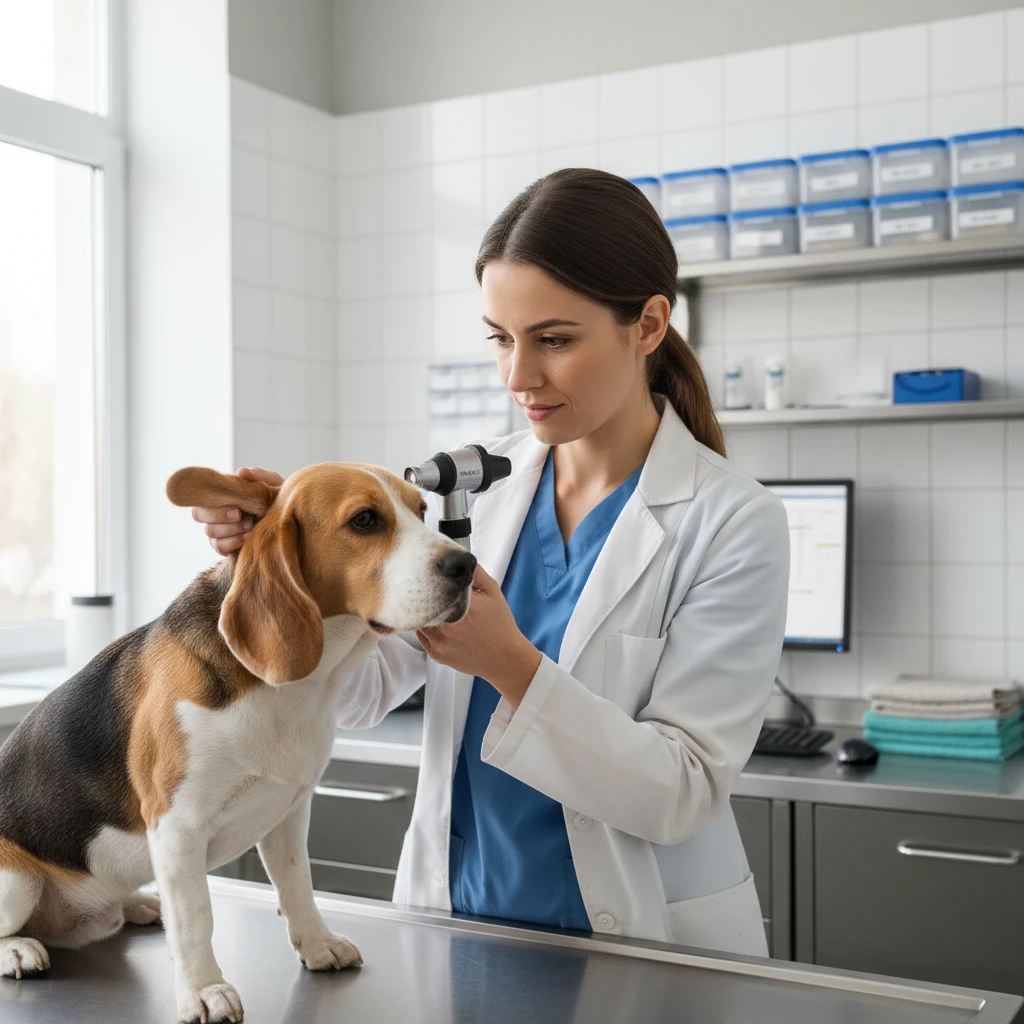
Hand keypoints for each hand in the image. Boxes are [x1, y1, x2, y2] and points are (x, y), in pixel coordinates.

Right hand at [192, 466, 283, 554]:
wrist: (288, 517)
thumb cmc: (277, 497)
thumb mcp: (273, 483)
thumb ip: (259, 476)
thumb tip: (242, 471)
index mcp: (222, 493)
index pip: (201, 495)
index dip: (210, 500)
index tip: (236, 506)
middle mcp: (216, 511)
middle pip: (198, 514)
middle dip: (219, 515)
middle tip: (241, 515)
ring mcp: (219, 530)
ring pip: (210, 531)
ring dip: (230, 529)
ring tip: (250, 526)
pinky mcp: (226, 545)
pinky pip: (219, 546)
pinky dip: (232, 542)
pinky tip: (247, 537)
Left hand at [417, 566, 541, 709]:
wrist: (504, 658)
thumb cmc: (500, 626)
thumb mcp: (491, 591)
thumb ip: (474, 573)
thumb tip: (457, 558)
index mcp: (461, 608)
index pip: (433, 586)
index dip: (431, 580)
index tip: (432, 576)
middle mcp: (447, 627)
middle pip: (421, 603)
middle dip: (425, 596)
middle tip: (432, 590)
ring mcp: (439, 642)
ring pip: (418, 620)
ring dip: (424, 612)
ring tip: (438, 608)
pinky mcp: (436, 654)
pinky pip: (422, 635)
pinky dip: (427, 628)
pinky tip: (441, 625)